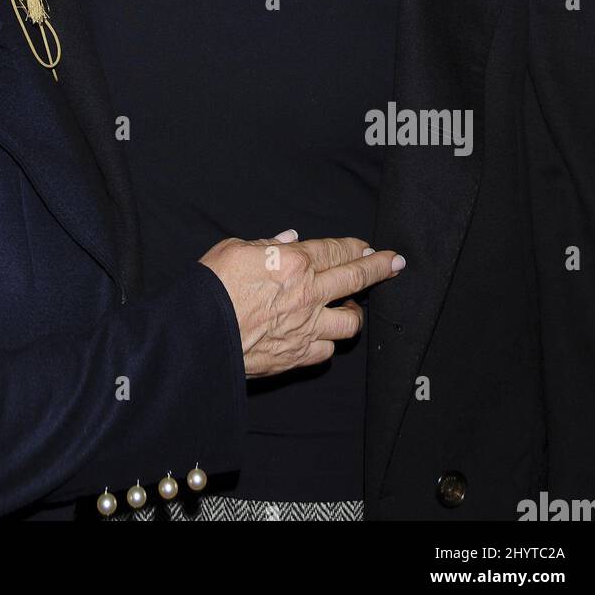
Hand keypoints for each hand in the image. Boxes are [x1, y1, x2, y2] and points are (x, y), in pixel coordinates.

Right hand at [199, 231, 404, 377]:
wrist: (200, 335)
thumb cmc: (212, 287)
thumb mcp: (234, 249)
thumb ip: (266, 244)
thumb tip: (287, 239)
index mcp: (293, 262)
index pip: (336, 250)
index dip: (356, 247)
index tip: (371, 248)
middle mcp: (308, 294)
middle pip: (356, 278)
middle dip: (380, 268)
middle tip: (395, 263)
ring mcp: (307, 328)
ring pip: (351, 322)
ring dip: (355, 313)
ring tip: (352, 308)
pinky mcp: (298, 356)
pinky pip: (327, 350)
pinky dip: (327, 342)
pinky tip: (322, 337)